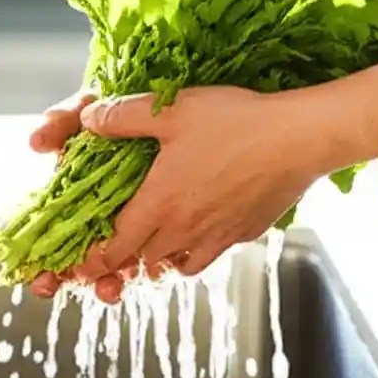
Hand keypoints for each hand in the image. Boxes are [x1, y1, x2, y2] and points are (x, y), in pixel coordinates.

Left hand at [29, 87, 325, 303]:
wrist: (298, 138)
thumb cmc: (235, 122)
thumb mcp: (170, 110)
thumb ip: (123, 116)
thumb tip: (88, 121)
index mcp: (159, 204)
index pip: (114, 247)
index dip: (92, 261)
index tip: (78, 268)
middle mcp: (184, 229)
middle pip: (141, 260)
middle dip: (122, 260)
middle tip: (111, 253)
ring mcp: (216, 236)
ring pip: (176, 264)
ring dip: (158, 259)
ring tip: (151, 244)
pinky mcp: (244, 234)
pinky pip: (209, 256)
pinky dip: (193, 254)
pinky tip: (195, 234)